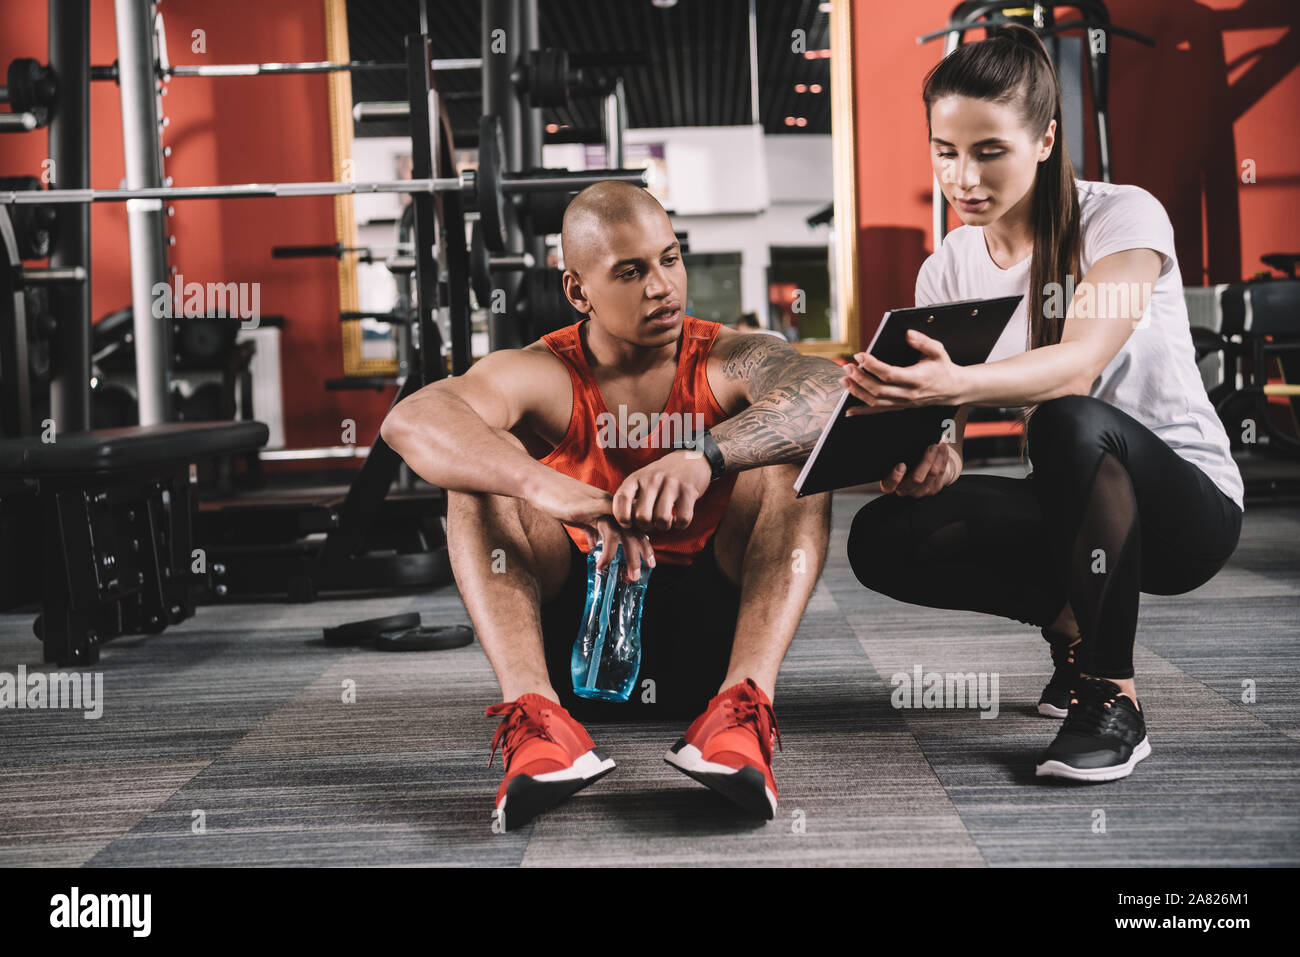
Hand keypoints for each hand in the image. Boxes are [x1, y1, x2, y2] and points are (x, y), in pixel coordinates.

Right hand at [528, 471, 655, 579]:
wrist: (538, 483)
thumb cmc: (557, 499)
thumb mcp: (579, 517)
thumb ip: (590, 529)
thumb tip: (596, 545)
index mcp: (610, 506)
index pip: (634, 525)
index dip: (643, 544)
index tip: (648, 562)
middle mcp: (610, 504)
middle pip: (635, 529)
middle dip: (641, 553)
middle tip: (641, 573)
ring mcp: (600, 506)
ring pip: (625, 532)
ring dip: (629, 556)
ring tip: (628, 574)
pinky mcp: (590, 509)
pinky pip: (607, 532)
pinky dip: (608, 551)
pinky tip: (601, 564)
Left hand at [612, 449, 711, 534]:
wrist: (689, 460)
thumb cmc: (660, 478)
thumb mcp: (640, 481)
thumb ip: (630, 498)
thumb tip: (622, 524)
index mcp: (636, 478)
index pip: (622, 498)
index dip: (622, 516)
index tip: (627, 523)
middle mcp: (652, 479)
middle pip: (642, 516)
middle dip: (646, 527)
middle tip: (651, 523)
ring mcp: (671, 484)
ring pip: (662, 520)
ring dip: (664, 526)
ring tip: (665, 521)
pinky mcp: (688, 491)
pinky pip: (682, 519)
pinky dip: (680, 524)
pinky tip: (678, 517)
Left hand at [842, 329, 966, 413]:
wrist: (952, 389)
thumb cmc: (943, 367)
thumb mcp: (937, 350)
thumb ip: (923, 341)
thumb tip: (907, 334)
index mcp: (917, 379)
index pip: (889, 374)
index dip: (872, 365)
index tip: (860, 355)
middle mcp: (908, 394)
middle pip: (878, 390)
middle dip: (860, 378)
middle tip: (847, 367)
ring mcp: (903, 403)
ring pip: (875, 402)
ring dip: (857, 392)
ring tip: (844, 381)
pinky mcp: (899, 407)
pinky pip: (878, 411)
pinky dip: (862, 411)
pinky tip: (848, 410)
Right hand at [880, 442, 961, 497]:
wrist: (918, 471)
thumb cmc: (903, 460)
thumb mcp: (895, 457)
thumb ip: (895, 453)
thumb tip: (898, 433)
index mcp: (890, 484)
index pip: (889, 486)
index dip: (895, 477)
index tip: (901, 465)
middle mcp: (905, 489)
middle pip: (917, 478)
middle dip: (926, 461)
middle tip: (931, 446)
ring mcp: (920, 490)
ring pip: (932, 474)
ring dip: (937, 456)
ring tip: (939, 444)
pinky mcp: (934, 488)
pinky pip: (941, 472)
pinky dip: (943, 457)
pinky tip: (942, 448)